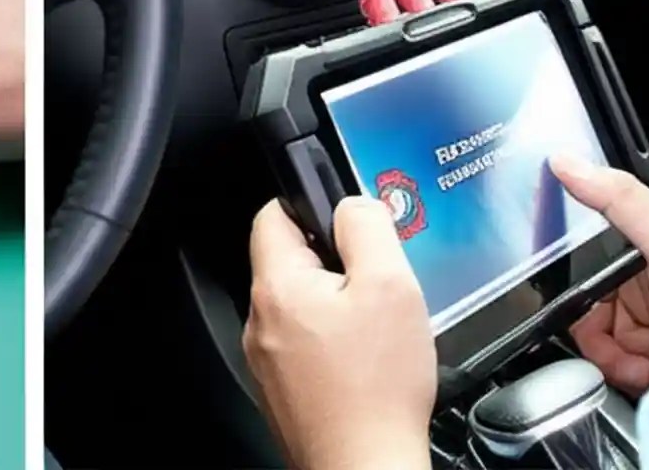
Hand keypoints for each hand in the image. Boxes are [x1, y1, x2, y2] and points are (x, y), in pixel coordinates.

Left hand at [243, 198, 435, 469]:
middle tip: (376, 275)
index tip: (342, 216)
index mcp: (276, 286)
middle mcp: (259, 321)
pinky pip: (303, 343)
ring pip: (298, 304)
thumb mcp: (389, 286)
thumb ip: (367, 229)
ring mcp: (266, 358)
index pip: (272, 215)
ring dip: (335, 301)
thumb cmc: (375, 387)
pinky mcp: (282, 387)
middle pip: (287, 261)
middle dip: (332, 259)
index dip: (309, 204)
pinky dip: (332, 339)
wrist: (364, 463)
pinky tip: (366, 357)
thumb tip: (352, 203)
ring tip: (376, 321)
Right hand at [553, 156, 648, 396]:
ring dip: (611, 358)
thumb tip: (566, 162)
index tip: (578, 301)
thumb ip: (622, 202)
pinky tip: (647, 373)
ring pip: (602, 343)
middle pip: (592, 307)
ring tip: (641, 362)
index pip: (592, 262)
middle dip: (594, 330)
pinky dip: (626, 374)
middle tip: (615, 341)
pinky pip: (620, 369)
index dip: (576, 283)